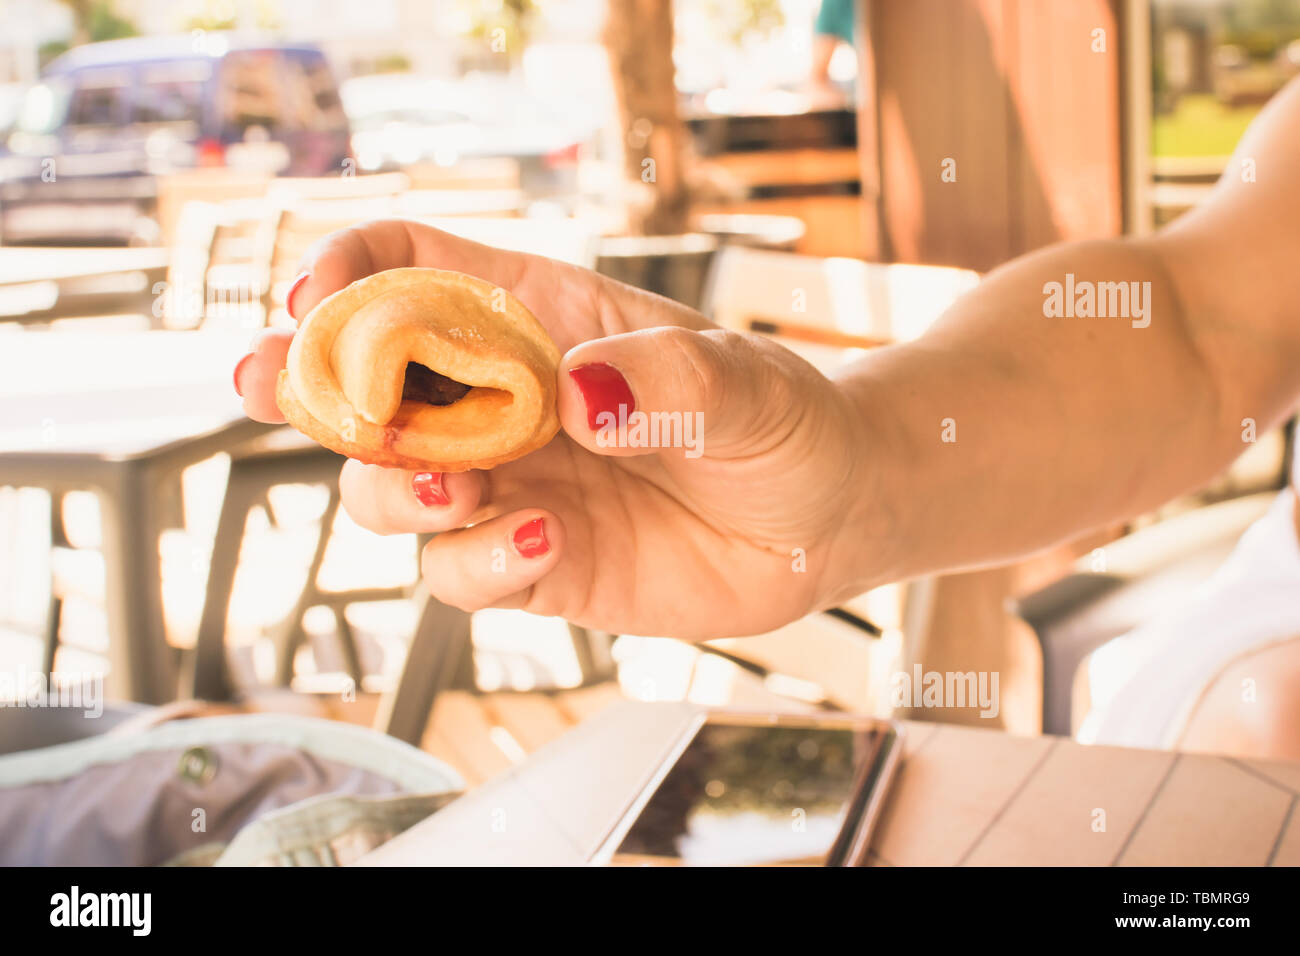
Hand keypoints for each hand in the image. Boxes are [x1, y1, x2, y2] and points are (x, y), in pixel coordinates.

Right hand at [234, 219, 876, 638]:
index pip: (412, 266)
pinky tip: (542, 542)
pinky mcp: (533, 564)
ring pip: (388, 487)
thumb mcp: (745, 381)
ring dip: (391, 485)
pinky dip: (478, 562)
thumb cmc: (781, 419)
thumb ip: (670, 381)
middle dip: (306, 383)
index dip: (349, 270)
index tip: (314, 299)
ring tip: (454, 485)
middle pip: (366, 386)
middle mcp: (502, 401)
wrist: (826, 515)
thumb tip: (580, 398)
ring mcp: (510, 485)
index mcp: (537, 319)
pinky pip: (461, 571)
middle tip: (274, 385)